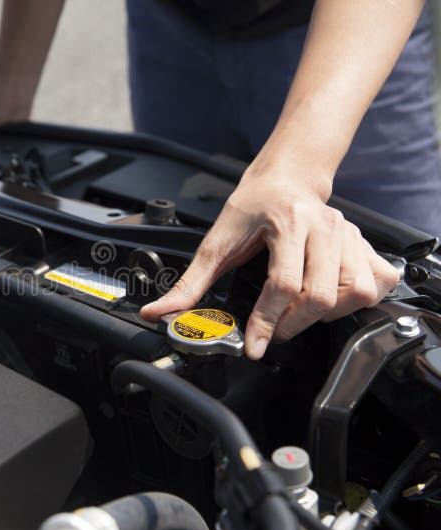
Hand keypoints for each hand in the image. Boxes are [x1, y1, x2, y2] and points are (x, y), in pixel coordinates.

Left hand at [139, 167, 399, 359]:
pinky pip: (376, 283)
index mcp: (287, 223)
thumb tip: (157, 313)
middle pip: (320, 295)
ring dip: (325, 315)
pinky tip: (331, 300)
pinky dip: (356, 301)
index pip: (284, 283)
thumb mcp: (217, 240)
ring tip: (299, 313)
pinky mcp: (364, 244)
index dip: (267, 321)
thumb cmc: (253, 206)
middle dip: (292, 324)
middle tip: (273, 330)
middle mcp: (324, 227)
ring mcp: (349, 235)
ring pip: (353, 293)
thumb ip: (190, 282)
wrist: (286, 178)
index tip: (255, 345)